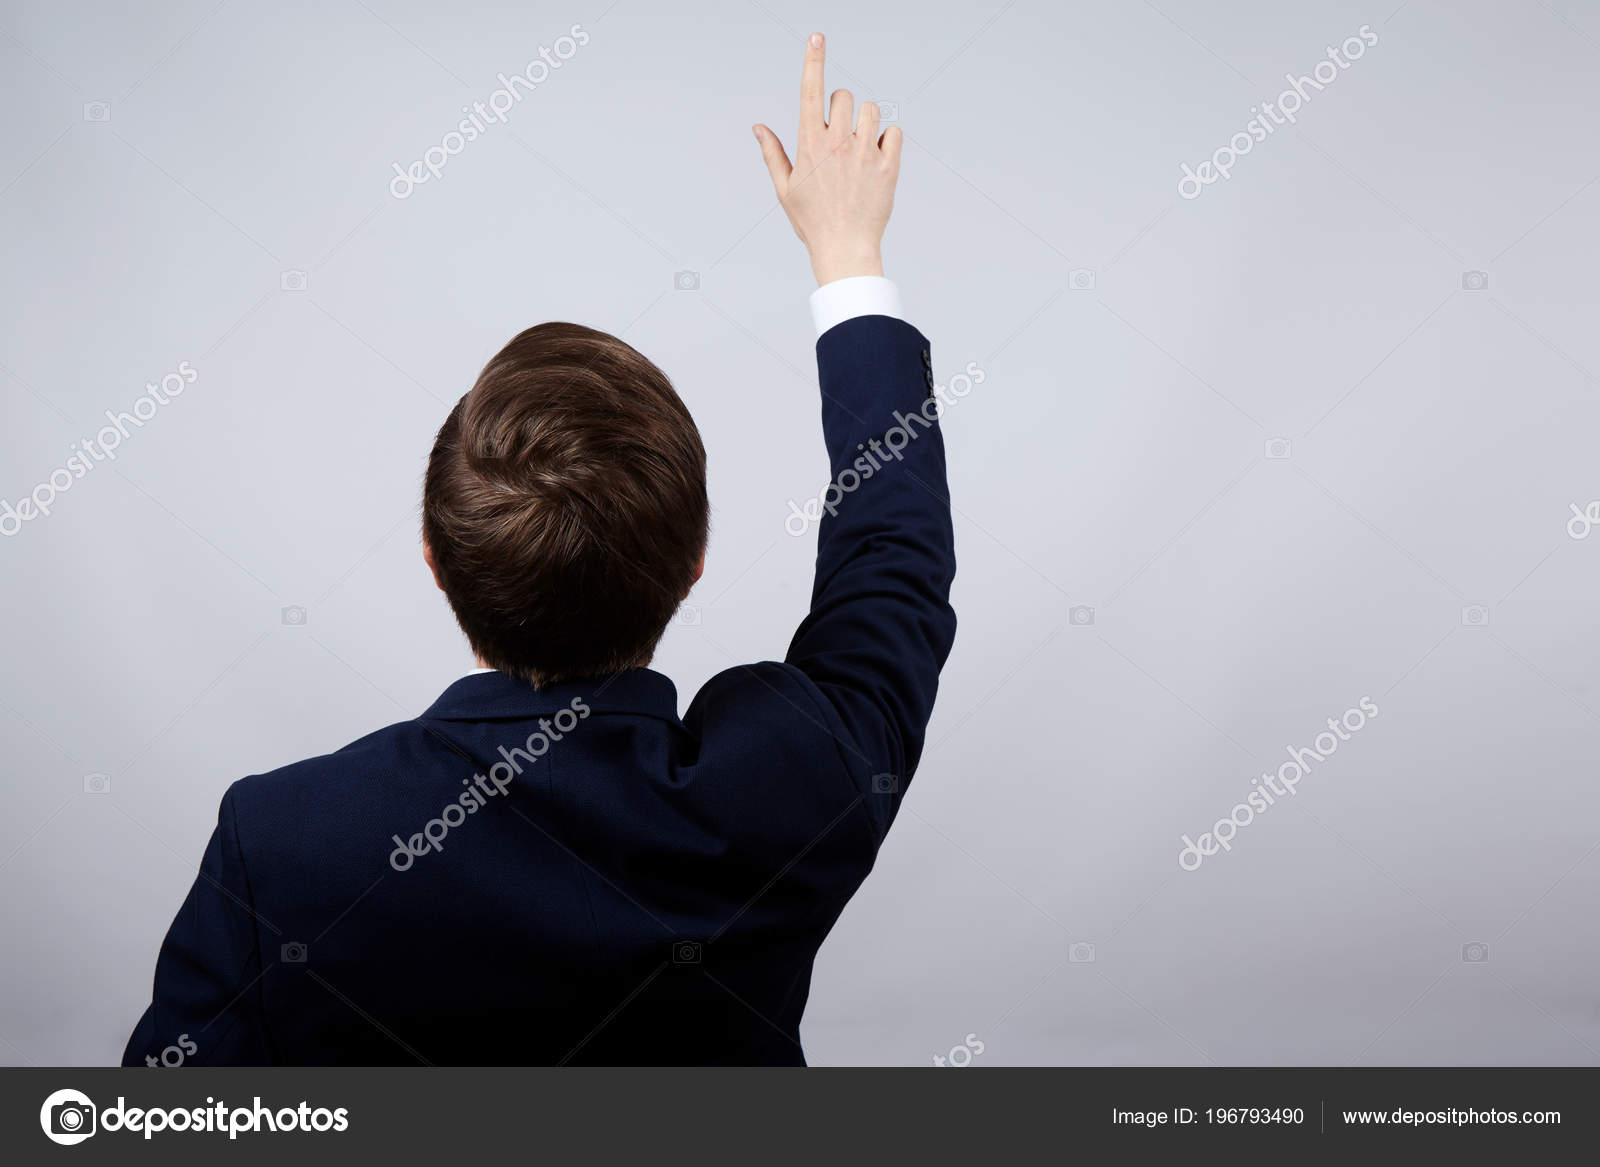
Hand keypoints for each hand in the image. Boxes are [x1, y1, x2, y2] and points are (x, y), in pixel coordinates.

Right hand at [753, 33, 902, 286]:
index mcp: (810, 145)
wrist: (845, 250)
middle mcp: (838, 144)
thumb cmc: (813, 222)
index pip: (811, 91)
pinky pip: (894, 131)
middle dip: (841, 108)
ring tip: (859, 148)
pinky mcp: (888, 166)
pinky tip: (876, 158)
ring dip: (865, 121)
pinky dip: (887, 139)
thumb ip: (773, 153)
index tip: (817, 37)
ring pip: (871, 109)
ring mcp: (865, 153)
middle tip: (839, 135)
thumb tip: (759, 127)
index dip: (813, 60)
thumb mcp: (785, 189)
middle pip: (844, 96)